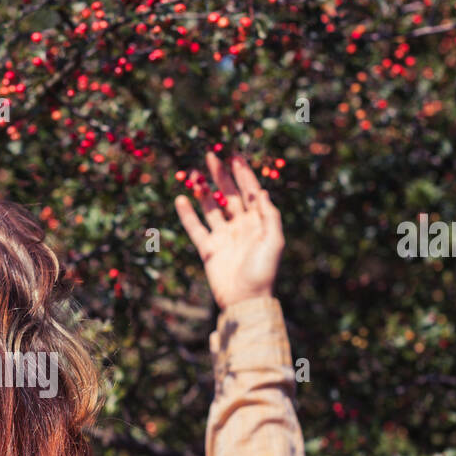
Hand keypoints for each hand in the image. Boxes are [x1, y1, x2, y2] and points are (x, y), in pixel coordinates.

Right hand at [174, 153, 283, 308]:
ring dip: (203, 191)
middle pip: (228, 195)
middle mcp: (240, 226)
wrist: (245, 299)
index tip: (235, 156)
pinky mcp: (208, 249)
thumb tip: (261, 192)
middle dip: (221, 175)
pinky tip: (181, 199)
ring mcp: (223, 236)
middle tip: (211, 155)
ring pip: (211, 208)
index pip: (249, 192)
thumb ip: (269, 216)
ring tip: (193, 173)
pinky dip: (187, 214)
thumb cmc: (263, 271)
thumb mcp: (274, 241)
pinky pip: (195, 228)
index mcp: (257, 222)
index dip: (243, 174)